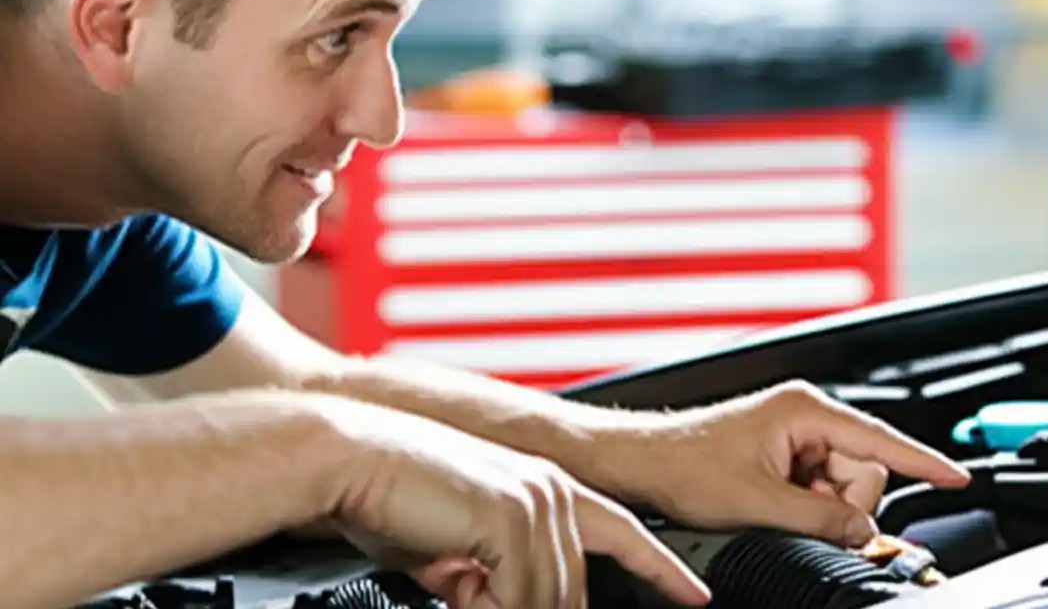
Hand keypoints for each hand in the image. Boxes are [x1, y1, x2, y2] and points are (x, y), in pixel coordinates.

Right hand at [315, 396, 711, 608]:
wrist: (346, 459)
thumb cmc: (390, 499)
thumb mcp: (453, 554)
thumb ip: (488, 580)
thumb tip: (497, 605)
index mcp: (547, 489)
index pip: (623, 533)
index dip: (661, 568)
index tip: (695, 597)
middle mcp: (554, 491)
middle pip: (570, 592)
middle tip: (461, 590)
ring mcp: (539, 501)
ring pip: (545, 601)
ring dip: (491, 607)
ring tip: (445, 575)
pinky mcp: (513, 517)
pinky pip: (518, 598)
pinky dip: (480, 606)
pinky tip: (448, 579)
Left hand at [613, 380, 968, 547]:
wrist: (643, 463)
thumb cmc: (684, 464)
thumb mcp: (758, 501)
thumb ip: (820, 518)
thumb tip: (862, 531)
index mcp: (804, 409)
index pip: (880, 439)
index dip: (923, 461)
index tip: (957, 476)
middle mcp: (804, 415)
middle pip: (862, 470)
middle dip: (841, 503)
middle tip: (796, 513)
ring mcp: (794, 434)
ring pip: (840, 484)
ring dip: (819, 507)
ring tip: (773, 507)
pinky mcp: (783, 453)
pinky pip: (817, 487)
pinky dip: (806, 505)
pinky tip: (773, 506)